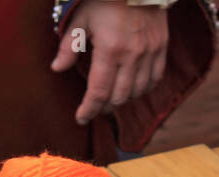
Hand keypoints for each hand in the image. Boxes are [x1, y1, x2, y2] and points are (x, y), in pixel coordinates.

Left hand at [52, 0, 168, 124]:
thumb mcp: (81, 18)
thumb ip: (69, 46)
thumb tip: (57, 68)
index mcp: (110, 50)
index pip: (99, 92)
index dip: (89, 109)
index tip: (81, 117)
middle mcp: (133, 56)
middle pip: (119, 97)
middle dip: (104, 106)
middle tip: (94, 107)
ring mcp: (150, 52)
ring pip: (137, 92)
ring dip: (123, 99)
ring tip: (111, 98)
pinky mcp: (161, 47)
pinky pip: (154, 79)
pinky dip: (142, 88)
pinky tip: (132, 88)